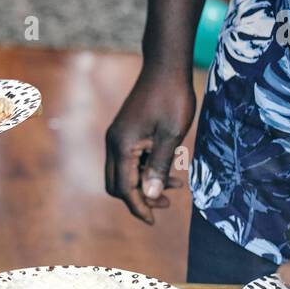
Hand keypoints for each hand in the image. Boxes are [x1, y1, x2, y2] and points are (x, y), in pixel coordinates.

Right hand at [104, 67, 195, 223]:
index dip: (139, 206)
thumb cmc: (172, 98)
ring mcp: (118, 136)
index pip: (125, 187)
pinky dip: (146, 169)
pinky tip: (169, 169)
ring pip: (124, 172)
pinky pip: (130, 159)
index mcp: (122, 146)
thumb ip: (159, 167)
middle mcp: (114, 143)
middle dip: (139, 198)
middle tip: (165, 204)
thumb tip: (151, 197)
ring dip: (146, 183)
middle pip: (117, 184)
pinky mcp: (126, 131)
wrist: (166, 67)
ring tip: (175, 186)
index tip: (153, 221)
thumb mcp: (171, 136)